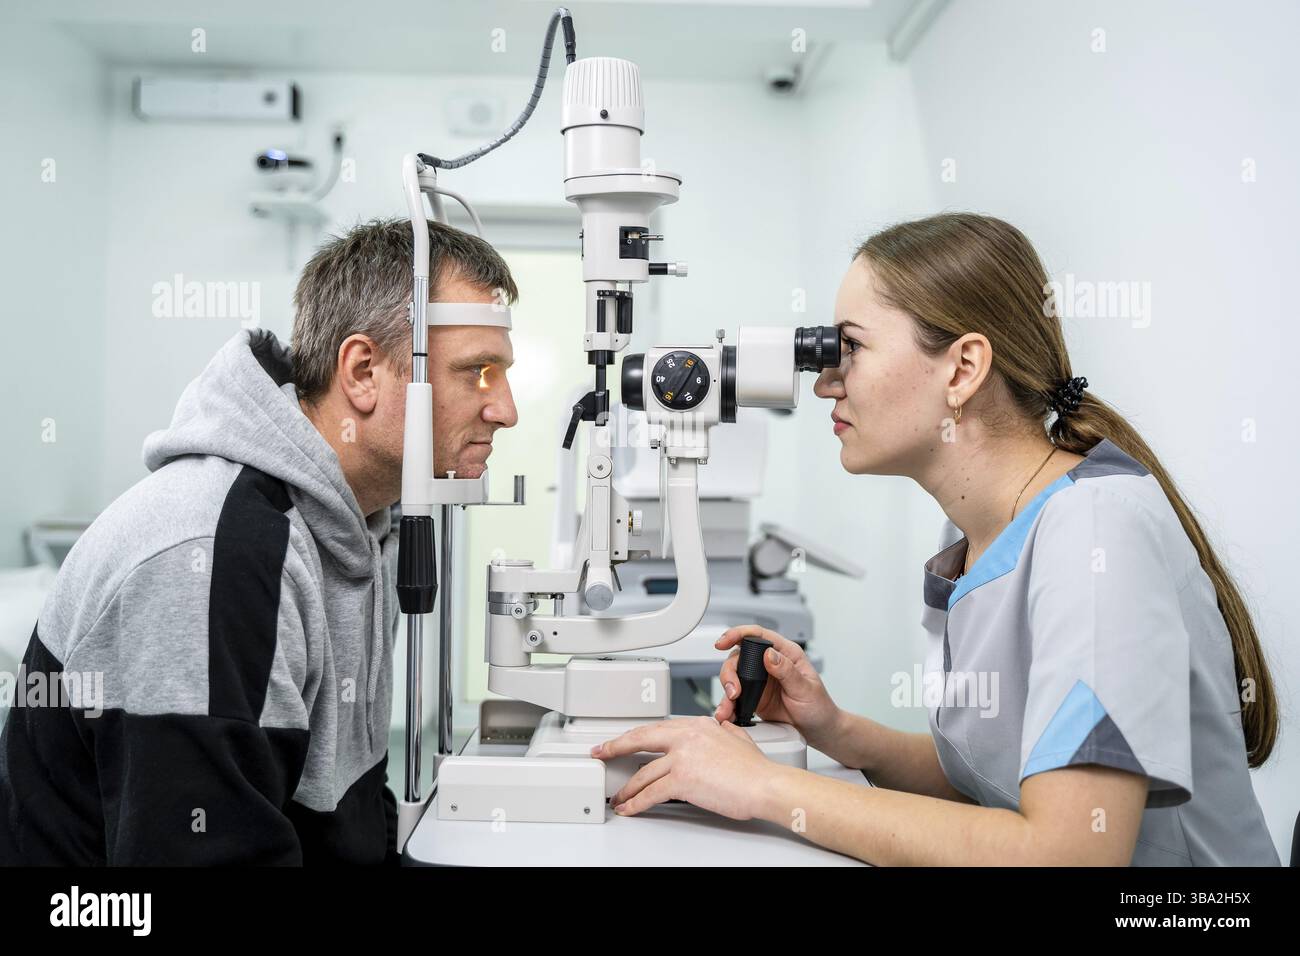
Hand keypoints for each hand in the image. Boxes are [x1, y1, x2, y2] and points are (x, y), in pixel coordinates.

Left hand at [591, 716, 777, 819]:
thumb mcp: (736, 736)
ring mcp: (682, 757)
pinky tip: (630, 808)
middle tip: (600, 752)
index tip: (623, 740)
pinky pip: (651, 793)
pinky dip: (637, 803)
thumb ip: (721, 730)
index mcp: (696, 724)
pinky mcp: (682, 779)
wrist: (765, 784)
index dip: (636, 735)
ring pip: (643, 772)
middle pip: (640, 739)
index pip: (657, 728)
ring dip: (627, 788)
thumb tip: (718, 729)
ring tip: (619, 797)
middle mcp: (686, 736)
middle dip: (615, 747)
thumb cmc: (755, 768)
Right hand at [713, 625, 840, 749]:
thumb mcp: (806, 689)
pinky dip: (728, 705)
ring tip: (729, 707)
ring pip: (734, 676)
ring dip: (726, 690)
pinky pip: (735, 697)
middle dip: (730, 672)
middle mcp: (770, 663)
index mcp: (786, 653)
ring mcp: (760, 680)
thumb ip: (787, 671)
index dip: (738, 633)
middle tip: (734, 691)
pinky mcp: (753, 696)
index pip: (759, 635)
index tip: (723, 641)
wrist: (818, 731)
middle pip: (739, 656)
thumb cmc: (818, 706)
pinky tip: (728, 713)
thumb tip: (769, 654)